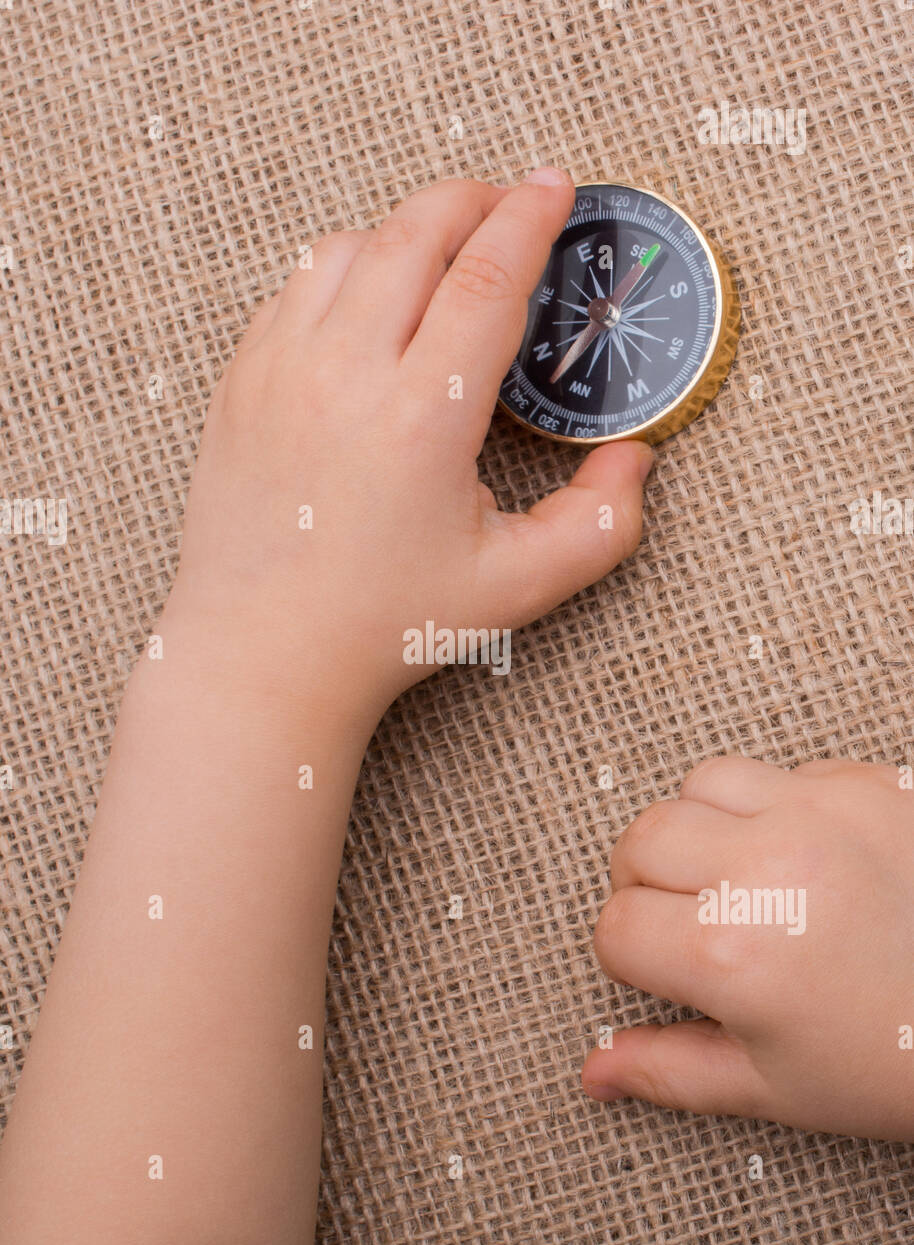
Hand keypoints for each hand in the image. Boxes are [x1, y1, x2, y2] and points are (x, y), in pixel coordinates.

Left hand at [165, 169, 653, 726]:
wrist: (262, 653)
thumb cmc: (385, 624)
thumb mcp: (516, 588)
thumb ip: (600, 525)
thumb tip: (634, 459)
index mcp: (422, 417)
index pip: (487, 276)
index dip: (531, 216)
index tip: (557, 187)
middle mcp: (345, 375)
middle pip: (415, 233)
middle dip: (472, 200)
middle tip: (509, 203)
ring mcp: (281, 371)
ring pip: (346, 247)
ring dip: (404, 230)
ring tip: (443, 252)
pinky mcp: (242, 382)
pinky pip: (294, 287)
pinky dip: (342, 269)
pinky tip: (370, 299)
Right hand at [582, 757, 913, 1140]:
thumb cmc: (904, 1062)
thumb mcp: (777, 1086)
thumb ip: (670, 1070)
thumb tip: (597, 1071)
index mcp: (735, 954)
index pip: (616, 926)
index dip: (630, 958)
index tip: (664, 973)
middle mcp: (768, 869)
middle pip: (640, 841)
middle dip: (645, 885)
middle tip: (688, 924)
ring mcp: (820, 817)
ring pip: (698, 785)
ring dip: (698, 829)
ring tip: (736, 878)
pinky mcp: (866, 786)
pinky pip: (778, 771)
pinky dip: (770, 807)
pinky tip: (799, 858)